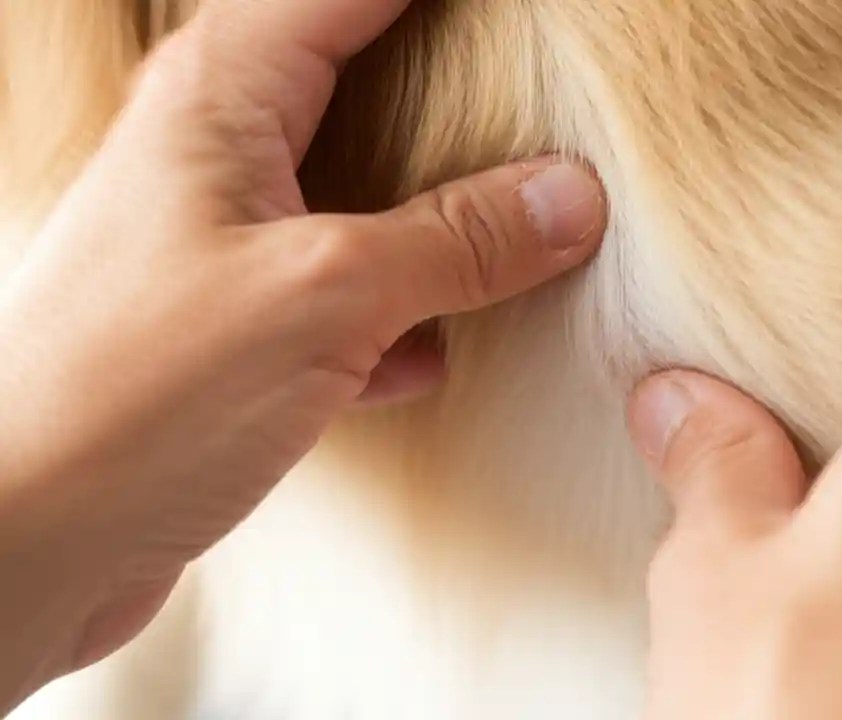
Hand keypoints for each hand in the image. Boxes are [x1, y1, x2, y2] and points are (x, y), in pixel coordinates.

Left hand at [0, 0, 603, 709]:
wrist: (23, 547)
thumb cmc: (130, 395)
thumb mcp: (326, 296)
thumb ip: (455, 240)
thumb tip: (567, 198)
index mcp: (220, 100)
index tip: (524, 15)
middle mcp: (212, 158)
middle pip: (351, 83)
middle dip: (445, 94)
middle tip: (534, 107)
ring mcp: (218, 247)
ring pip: (350, 195)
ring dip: (429, 215)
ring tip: (512, 227)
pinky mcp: (230, 334)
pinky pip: (337, 294)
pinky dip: (394, 315)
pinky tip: (430, 358)